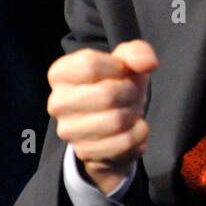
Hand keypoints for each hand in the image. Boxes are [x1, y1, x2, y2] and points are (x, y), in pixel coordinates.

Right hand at [49, 41, 155, 195]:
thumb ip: (137, 52)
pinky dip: (139, 133)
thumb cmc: (118, 84)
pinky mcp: (85, 152)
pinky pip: (124, 142)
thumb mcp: (128, 61)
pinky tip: (133, 128)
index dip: (117, 67)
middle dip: (130, 92)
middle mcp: (58, 103)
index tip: (123, 71)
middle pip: (106, 94)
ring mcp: (69, 131)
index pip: (89, 65)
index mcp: (60, 74)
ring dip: (134, 113)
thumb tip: (147, 63)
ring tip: (130, 110)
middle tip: (130, 94)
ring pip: (116, 121)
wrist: (115, 124)